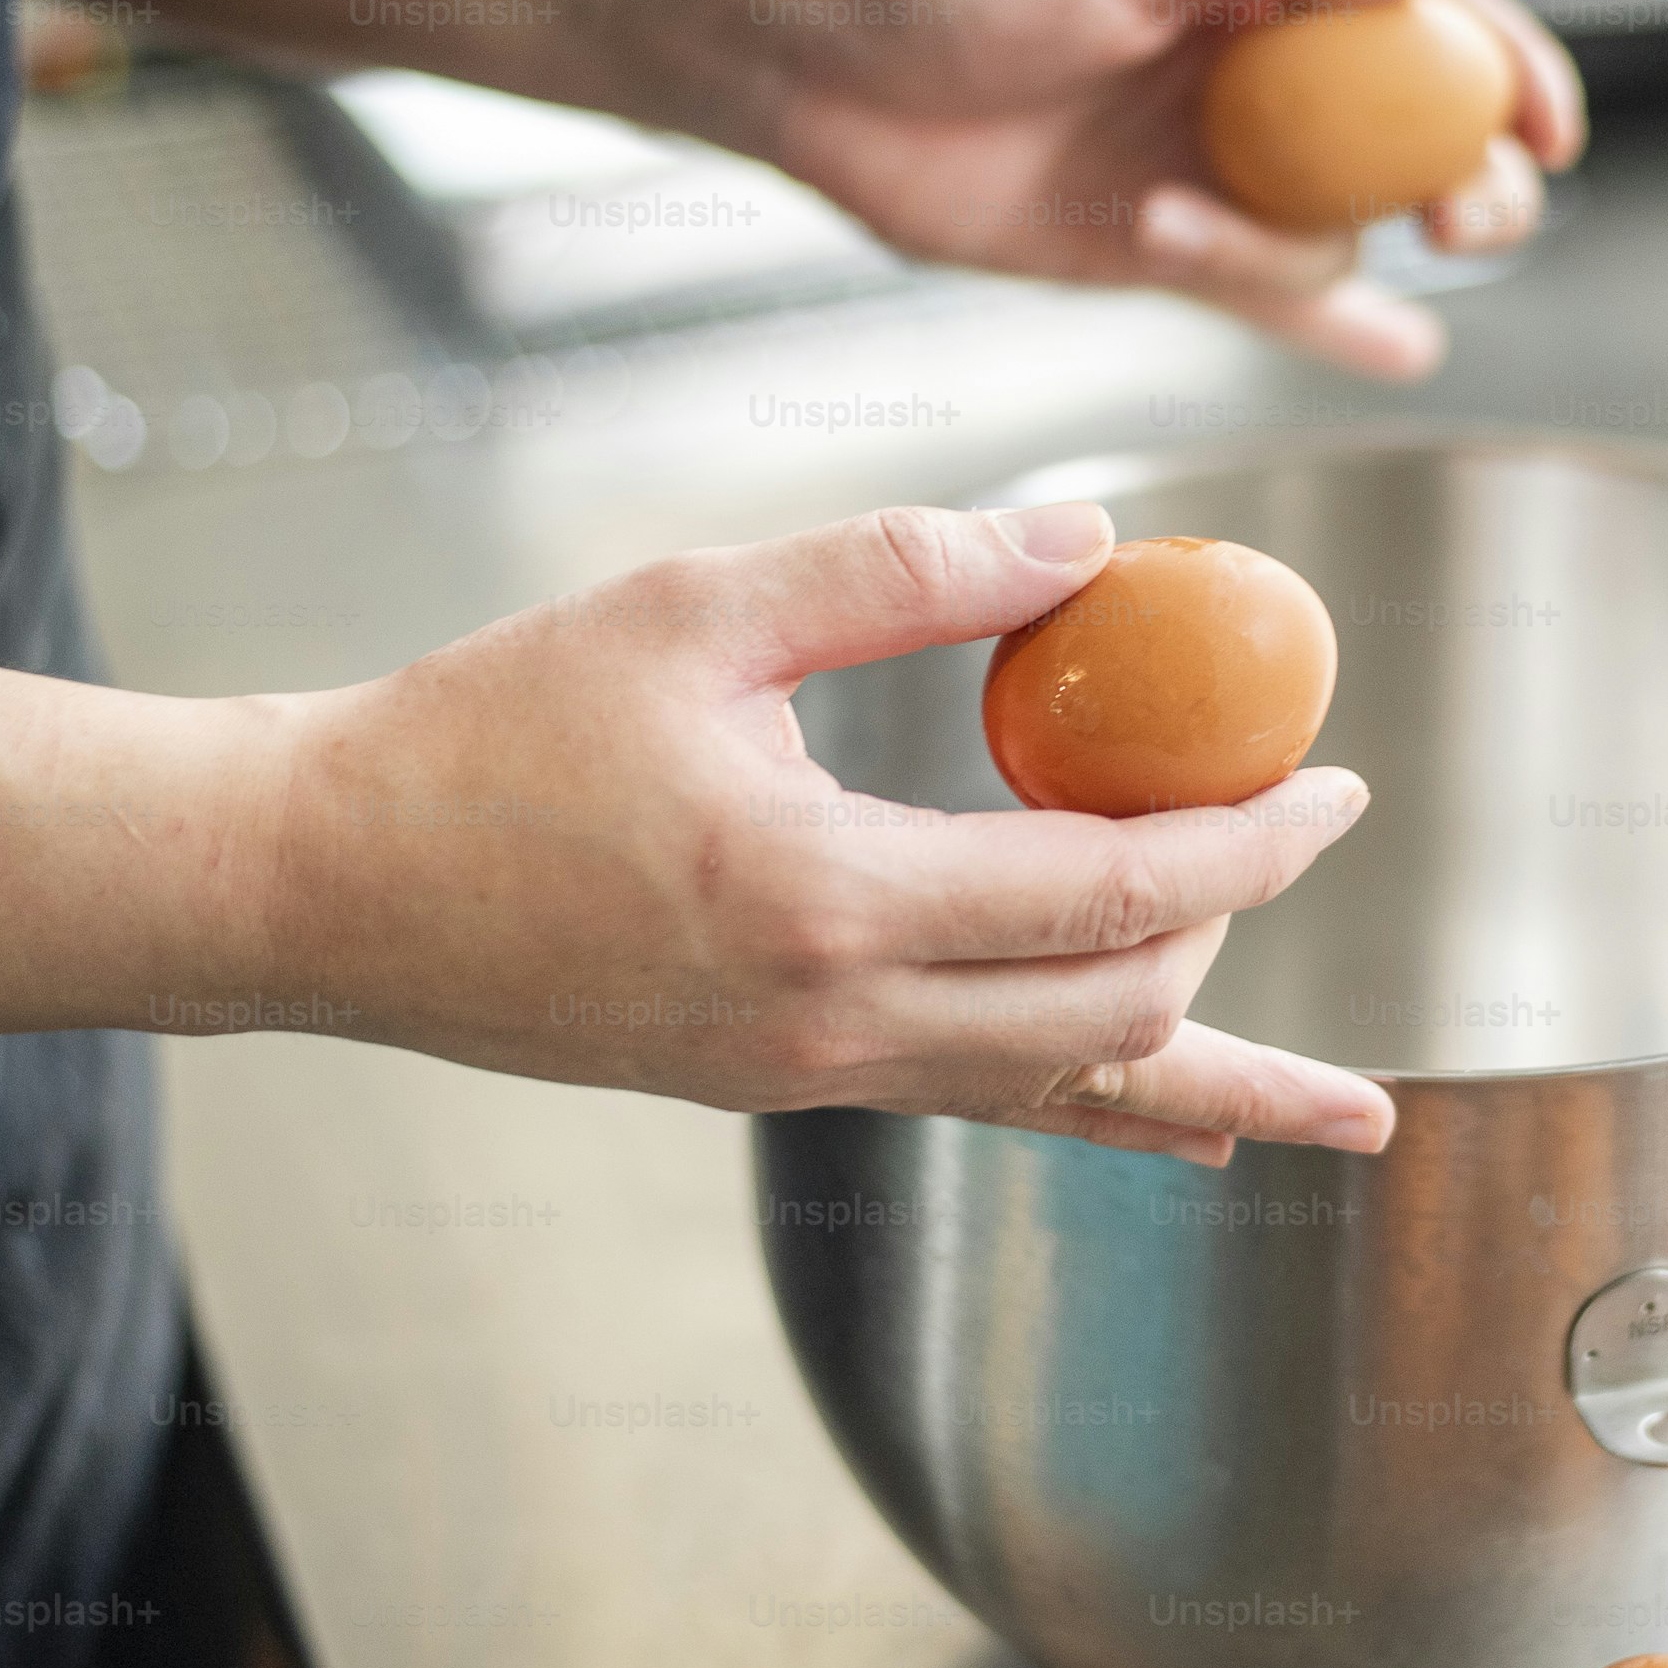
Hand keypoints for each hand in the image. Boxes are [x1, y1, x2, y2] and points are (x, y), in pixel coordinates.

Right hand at [262, 501, 1392, 1166]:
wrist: (327, 884)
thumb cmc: (489, 731)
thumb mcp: (698, 609)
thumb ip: (903, 570)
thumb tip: (1090, 539)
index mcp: (824, 899)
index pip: (1112, 892)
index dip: (1251, 844)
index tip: (1338, 784)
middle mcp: (833, 1024)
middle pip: (1118, 1010)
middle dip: (1240, 926)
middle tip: (1306, 822)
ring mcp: (806, 1077)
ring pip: (1065, 1094)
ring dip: (1211, 1083)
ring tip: (1340, 1112)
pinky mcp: (777, 1086)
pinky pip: (981, 1106)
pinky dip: (1100, 1113)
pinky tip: (1180, 1127)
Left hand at [743, 0, 1587, 378]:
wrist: (809, 55)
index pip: (1428, 20)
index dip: (1509, 67)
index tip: (1548, 126)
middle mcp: (1251, 75)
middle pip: (1415, 139)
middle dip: (1466, 180)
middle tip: (1457, 215)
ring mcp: (1206, 167)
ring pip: (1335, 229)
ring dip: (1298, 250)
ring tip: (1176, 228)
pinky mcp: (1148, 250)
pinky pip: (1267, 298)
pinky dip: (1335, 326)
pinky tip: (1404, 349)